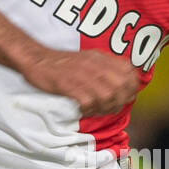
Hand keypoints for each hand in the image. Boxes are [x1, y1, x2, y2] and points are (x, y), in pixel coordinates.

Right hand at [24, 48, 139, 115]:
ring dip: (104, 108)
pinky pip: (88, 102)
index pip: (129, 71)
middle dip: (120, 101)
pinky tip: (83, 108)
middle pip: (122, 86)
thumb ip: (106, 67)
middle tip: (111, 107)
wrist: (37, 59)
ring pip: (108, 96)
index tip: (125, 96)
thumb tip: (123, 82)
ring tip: (96, 109)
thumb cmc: (63, 63)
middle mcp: (96, 65)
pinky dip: (88, 109)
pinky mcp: (70, 85)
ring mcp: (83, 75)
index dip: (131, 86)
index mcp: (102, 58)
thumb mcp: (89, 58)